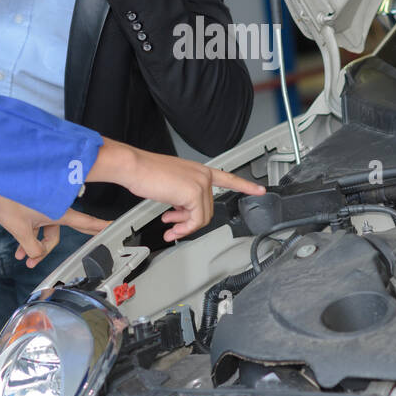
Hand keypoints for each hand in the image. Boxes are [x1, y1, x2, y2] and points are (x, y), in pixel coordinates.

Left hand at [0, 186, 109, 267]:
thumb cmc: (8, 198)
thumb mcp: (20, 229)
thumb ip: (32, 247)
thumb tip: (36, 255)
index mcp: (59, 212)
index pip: (85, 223)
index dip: (100, 227)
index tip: (113, 227)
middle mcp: (55, 209)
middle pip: (56, 235)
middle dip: (44, 249)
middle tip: (32, 262)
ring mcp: (44, 207)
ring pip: (44, 231)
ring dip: (33, 245)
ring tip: (20, 256)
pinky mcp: (33, 206)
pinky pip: (36, 225)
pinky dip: (28, 235)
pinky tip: (17, 246)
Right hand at [88, 139, 265, 241]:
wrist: (135, 167)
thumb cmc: (145, 173)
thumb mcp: (170, 185)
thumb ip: (183, 197)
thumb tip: (182, 214)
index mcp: (199, 170)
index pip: (227, 178)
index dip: (245, 186)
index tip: (260, 190)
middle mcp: (203, 175)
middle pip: (208, 208)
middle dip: (190, 221)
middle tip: (173, 226)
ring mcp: (200, 183)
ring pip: (202, 217)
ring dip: (185, 227)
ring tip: (170, 228)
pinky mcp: (194, 193)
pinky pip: (195, 220)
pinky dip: (183, 228)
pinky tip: (171, 226)